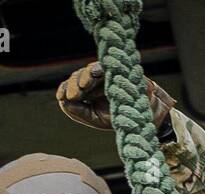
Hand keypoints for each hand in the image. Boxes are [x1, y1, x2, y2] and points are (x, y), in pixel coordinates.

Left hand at [56, 61, 174, 131]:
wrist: (143, 116)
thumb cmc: (119, 116)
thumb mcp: (95, 118)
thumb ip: (78, 111)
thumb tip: (63, 101)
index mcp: (88, 91)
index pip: (72, 85)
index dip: (64, 88)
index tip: (61, 96)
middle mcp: (95, 80)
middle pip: (78, 76)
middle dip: (73, 84)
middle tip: (71, 96)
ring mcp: (106, 73)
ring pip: (90, 69)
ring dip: (84, 77)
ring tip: (82, 88)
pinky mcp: (118, 68)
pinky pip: (106, 64)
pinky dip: (99, 68)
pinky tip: (94, 74)